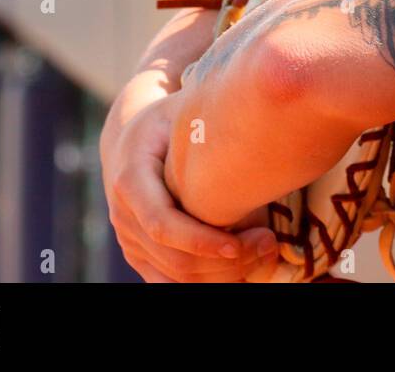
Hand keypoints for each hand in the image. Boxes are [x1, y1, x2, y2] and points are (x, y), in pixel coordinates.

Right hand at [102, 94, 277, 281]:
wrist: (130, 143)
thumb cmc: (166, 124)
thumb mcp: (180, 113)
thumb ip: (203, 126)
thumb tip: (251, 128)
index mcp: (130, 179)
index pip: (162, 223)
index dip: (201, 241)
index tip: (240, 244)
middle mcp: (124, 216)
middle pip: (175, 258)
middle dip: (225, 260)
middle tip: (270, 245)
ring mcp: (131, 241)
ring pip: (177, 277)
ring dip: (224, 273)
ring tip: (266, 252)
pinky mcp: (142, 256)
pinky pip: (173, 282)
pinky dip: (210, 280)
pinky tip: (245, 266)